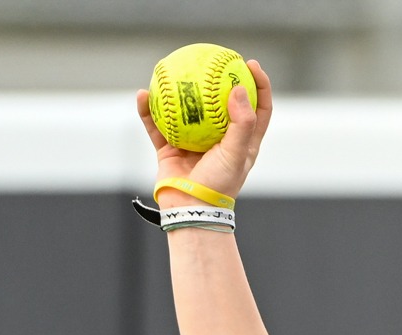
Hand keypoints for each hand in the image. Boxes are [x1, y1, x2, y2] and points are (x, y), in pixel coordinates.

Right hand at [135, 59, 273, 207]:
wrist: (192, 209)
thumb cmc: (219, 184)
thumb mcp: (236, 154)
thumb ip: (241, 123)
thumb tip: (238, 89)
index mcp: (242, 141)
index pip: (257, 108)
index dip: (258, 85)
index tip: (250, 64)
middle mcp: (219, 139)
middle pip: (220, 102)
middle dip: (217, 79)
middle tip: (214, 58)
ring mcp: (193, 142)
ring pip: (185, 110)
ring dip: (177, 90)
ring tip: (172, 68)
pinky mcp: (169, 149)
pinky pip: (156, 125)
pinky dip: (148, 111)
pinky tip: (143, 95)